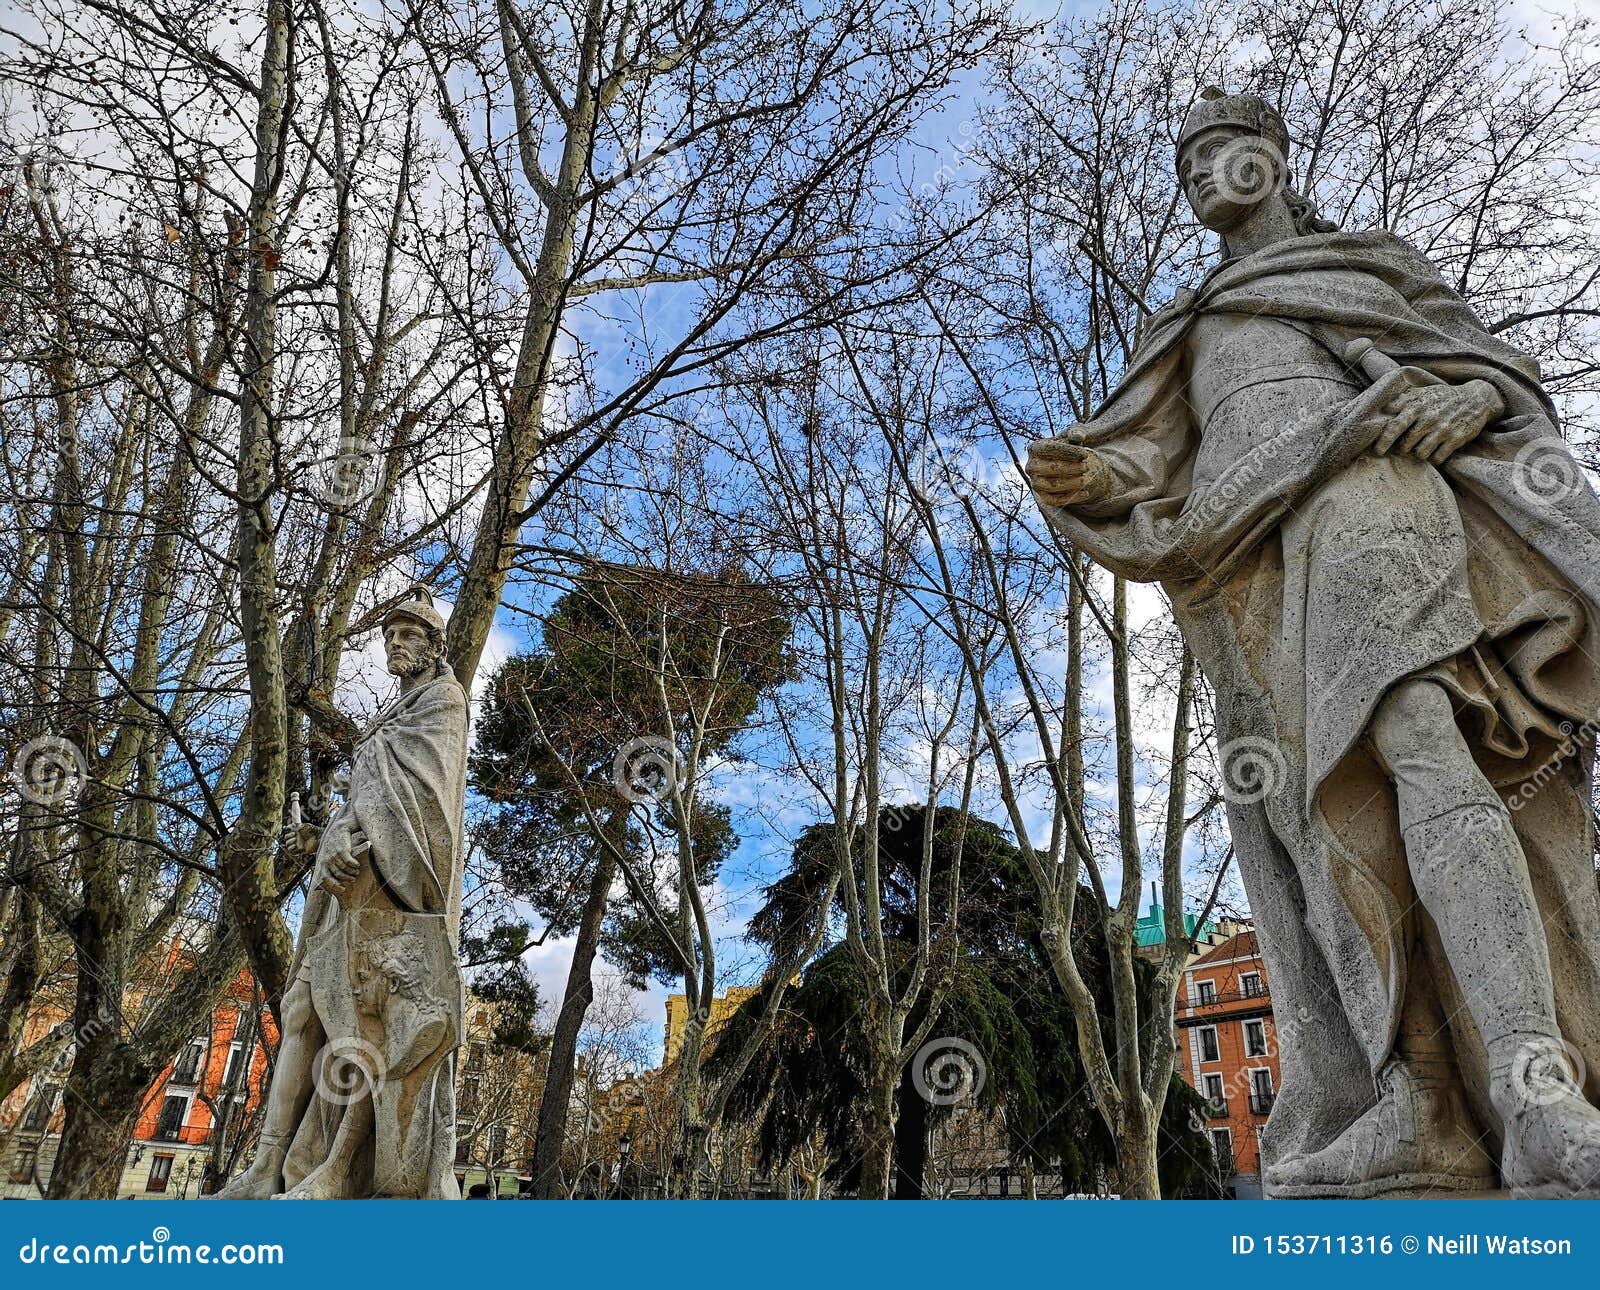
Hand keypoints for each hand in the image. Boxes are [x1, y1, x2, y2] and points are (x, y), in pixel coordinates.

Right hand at [286, 822, 321, 856]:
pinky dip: (291, 848)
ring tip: (295, 839)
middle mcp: (296, 838)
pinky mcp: (299, 850)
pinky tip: (295, 845)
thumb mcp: (305, 826)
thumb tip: (289, 825)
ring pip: (287, 844)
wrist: (319, 838)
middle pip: (286, 837)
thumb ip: (297, 825)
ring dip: (289, 841)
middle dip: (288, 835)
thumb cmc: (313, 831)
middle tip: (294, 833)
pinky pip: (291, 851)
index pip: (287, 831)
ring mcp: (297, 844)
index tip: (288, 828)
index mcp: (296, 832)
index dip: (286, 830)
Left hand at [322, 828, 368, 898]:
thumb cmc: (336, 844)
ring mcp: (334, 855)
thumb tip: (337, 879)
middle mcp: (328, 860)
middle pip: (338, 874)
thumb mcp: (329, 855)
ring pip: (345, 869)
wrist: (339, 829)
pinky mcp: (342, 850)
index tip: (343, 889)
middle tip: (353, 879)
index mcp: (323, 862)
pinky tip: (357, 865)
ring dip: (352, 872)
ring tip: (357, 871)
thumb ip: (331, 865)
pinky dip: (354, 865)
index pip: (326, 878)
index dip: (334, 885)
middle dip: (347, 878)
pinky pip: (349, 862)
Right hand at [1026, 437, 1115, 507]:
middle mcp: (1030, 466)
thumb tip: (1078, 436)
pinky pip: (1054, 500)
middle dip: (1071, 468)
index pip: (1049, 449)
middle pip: (1050, 468)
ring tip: (1086, 479)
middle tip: (1087, 467)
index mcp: (1034, 448)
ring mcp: (1035, 482)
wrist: (1067, 463)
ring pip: (1052, 485)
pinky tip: (1086, 493)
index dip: (1068, 452)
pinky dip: (1071, 498)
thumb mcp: (1074, 434)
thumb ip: (1077, 432)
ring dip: (1072, 483)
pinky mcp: (1042, 497)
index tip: (1085, 455)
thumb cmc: (1071, 445)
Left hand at [1375, 379, 1503, 463]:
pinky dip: (1434, 458)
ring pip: (1420, 453)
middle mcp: (1429, 418)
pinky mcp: (1456, 439)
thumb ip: (1401, 400)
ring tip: (1421, 447)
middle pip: (1405, 444)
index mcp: (1417, 406)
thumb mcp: (1422, 392)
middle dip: (1402, 449)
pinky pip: (1437, 458)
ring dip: (1418, 454)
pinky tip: (1435, 451)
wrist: (1476, 398)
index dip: (1383, 441)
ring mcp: (1443, 429)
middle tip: (1404, 448)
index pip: (1394, 426)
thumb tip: (1382, 407)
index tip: (1378, 451)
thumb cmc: (1442, 397)